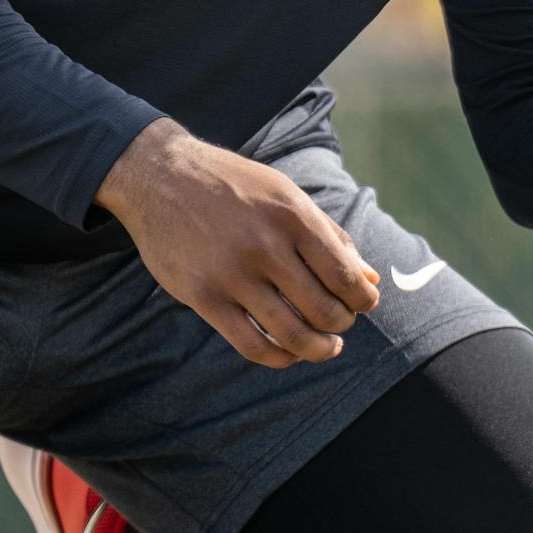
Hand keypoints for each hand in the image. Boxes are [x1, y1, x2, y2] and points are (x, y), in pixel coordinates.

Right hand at [97, 118, 379, 367]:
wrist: (160, 175)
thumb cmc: (233, 185)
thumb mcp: (286, 194)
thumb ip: (330, 236)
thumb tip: (372, 279)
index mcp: (292, 215)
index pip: (344, 275)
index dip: (362, 298)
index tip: (365, 303)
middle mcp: (265, 245)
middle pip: (323, 309)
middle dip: (342, 324)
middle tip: (341, 323)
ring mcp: (232, 274)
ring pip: (292, 334)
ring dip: (319, 349)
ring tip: (326, 347)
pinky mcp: (203, 297)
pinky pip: (251, 345)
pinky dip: (280, 358)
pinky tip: (289, 353)